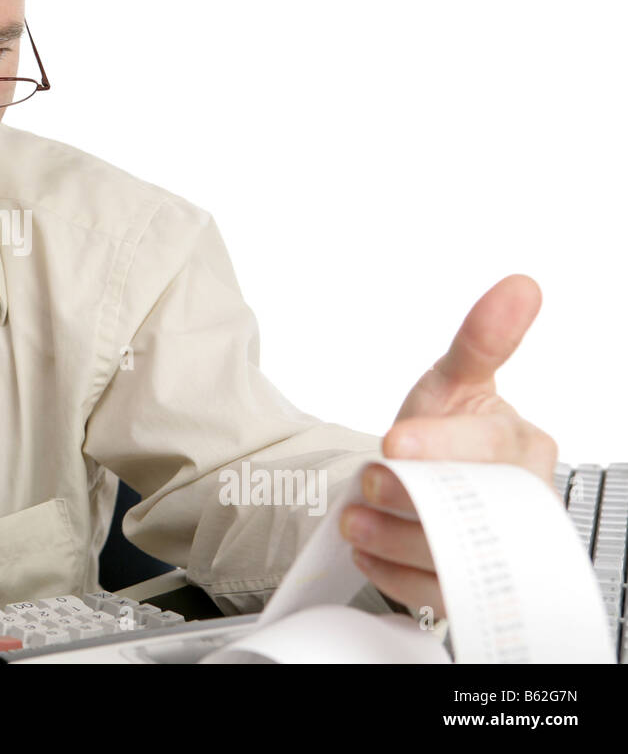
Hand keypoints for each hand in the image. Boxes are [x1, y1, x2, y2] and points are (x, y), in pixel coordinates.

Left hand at [339, 273, 557, 619]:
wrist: (427, 479)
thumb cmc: (449, 430)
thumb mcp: (455, 379)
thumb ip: (481, 339)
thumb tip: (520, 286)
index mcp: (524, 448)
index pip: (492, 450)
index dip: (443, 446)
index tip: (393, 441)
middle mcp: (519, 504)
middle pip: (472, 511)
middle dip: (410, 496)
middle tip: (367, 480)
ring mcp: (496, 553)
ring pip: (451, 558)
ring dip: (392, 536)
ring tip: (354, 518)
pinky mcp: (466, 588)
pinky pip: (433, 592)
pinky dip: (392, 572)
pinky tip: (366, 547)